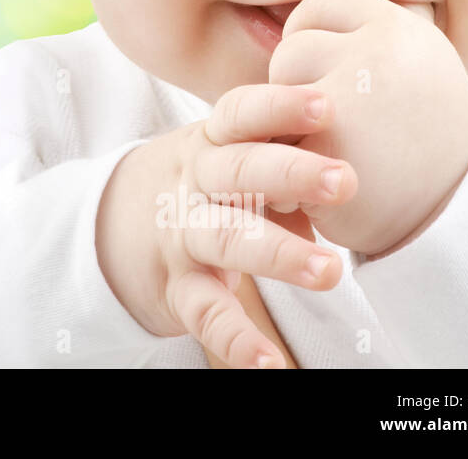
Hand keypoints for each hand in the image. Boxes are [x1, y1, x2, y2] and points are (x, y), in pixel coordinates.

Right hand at [96, 82, 357, 367]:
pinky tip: (269, 362)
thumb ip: (280, 151)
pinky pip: (206, 312)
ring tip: (330, 271)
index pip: (239, 115)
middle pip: (238, 172)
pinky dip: (236, 339)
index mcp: (210, 143)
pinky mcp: (177, 287)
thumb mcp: (227, 154)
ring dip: (278, 254)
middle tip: (345, 181)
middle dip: (291, 173)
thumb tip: (356, 154)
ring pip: (226, 239)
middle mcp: (193, 184)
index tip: (325, 105)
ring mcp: (182, 236)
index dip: (278, 107)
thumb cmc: (200, 182)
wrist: (111, 224)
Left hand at [269, 0, 467, 256]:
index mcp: (403, 30)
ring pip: (275, 92)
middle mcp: (382, 54)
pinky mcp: (324, 146)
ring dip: (286, 123)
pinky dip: (284, 163)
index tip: (324, 67)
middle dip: (300, 85)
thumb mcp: (413, 68)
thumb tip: (290, 15)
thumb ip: (362, 37)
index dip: (312, 32)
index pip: (324, 1)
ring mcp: (351, 98)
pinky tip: (320, 181)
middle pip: (294, 48)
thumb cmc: (421, 140)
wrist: (451, 217)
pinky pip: (272, 140)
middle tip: (337, 122)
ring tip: (333, 148)